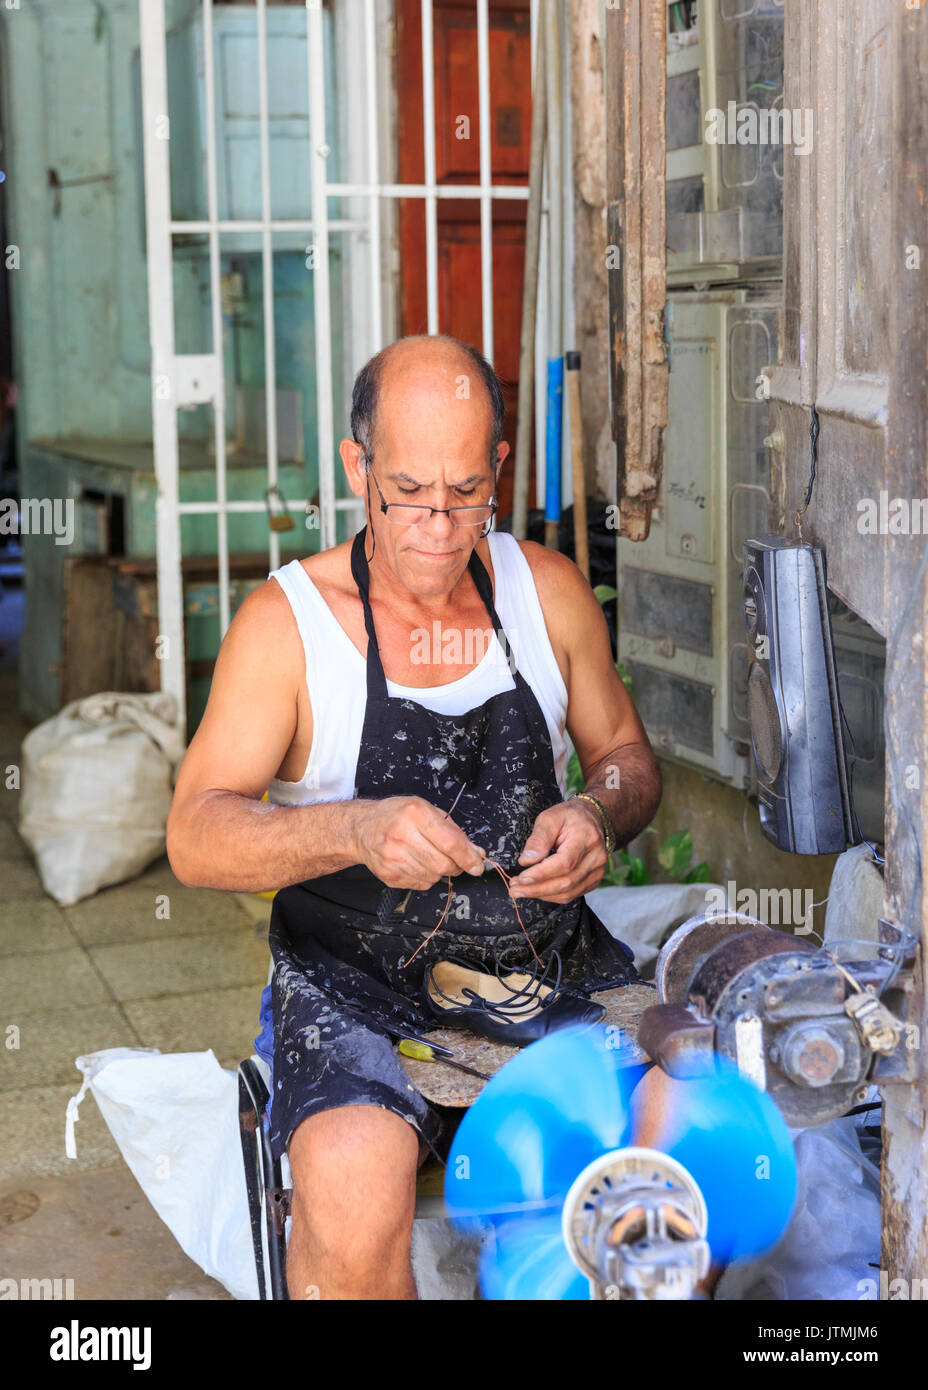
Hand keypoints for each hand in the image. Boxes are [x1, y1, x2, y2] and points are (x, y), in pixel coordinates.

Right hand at [353, 795, 485, 890]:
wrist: (361, 828)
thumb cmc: (395, 816)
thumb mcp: (426, 810)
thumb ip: (453, 831)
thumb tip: (475, 853)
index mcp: (415, 813)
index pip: (450, 843)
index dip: (468, 857)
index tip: (478, 864)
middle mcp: (402, 835)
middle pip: (443, 864)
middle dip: (456, 866)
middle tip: (455, 860)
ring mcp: (394, 858)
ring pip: (434, 877)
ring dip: (440, 871)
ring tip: (429, 856)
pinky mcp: (390, 875)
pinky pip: (421, 884)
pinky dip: (426, 876)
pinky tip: (417, 862)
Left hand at [508, 800, 607, 903]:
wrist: (592, 819)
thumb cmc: (569, 817)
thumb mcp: (549, 818)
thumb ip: (538, 839)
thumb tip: (527, 860)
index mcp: (586, 838)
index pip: (564, 863)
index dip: (541, 874)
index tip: (520, 878)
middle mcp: (596, 857)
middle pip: (565, 881)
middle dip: (536, 888)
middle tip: (514, 889)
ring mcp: (597, 871)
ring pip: (568, 892)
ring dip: (541, 894)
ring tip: (521, 890)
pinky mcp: (594, 880)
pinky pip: (571, 895)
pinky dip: (552, 895)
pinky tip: (537, 890)